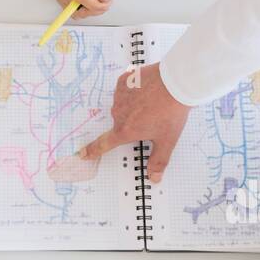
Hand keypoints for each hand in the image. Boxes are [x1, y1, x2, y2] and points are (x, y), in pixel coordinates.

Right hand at [77, 63, 190, 182]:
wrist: (176, 83)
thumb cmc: (171, 112)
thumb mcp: (167, 140)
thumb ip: (158, 160)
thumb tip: (154, 178)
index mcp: (125, 131)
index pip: (104, 144)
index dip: (93, 150)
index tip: (83, 153)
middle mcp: (118, 114)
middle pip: (121, 123)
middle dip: (133, 122)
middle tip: (151, 118)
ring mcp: (120, 96)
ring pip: (124, 106)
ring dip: (134, 106)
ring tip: (153, 103)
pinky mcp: (124, 81)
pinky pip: (125, 89)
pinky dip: (134, 91)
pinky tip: (147, 90)